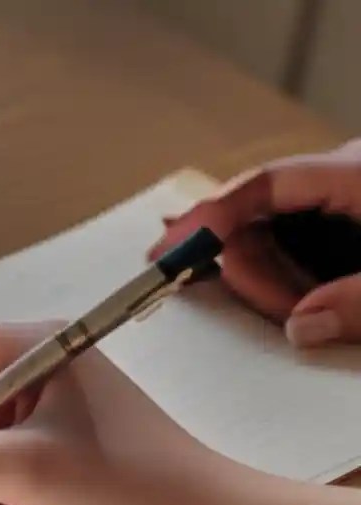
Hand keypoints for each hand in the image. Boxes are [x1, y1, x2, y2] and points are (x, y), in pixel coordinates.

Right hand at [147, 139, 360, 346]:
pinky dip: (284, 272)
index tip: (168, 250)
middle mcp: (340, 170)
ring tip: (305, 309)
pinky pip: (291, 238)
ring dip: (273, 279)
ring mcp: (338, 189)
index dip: (210, 218)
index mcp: (355, 170)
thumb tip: (301, 327)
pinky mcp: (342, 210)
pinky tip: (293, 297)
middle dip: (254, 269)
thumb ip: (358, 303)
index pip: (262, 184)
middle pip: (258, 216)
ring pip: (270, 233)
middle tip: (280, 314)